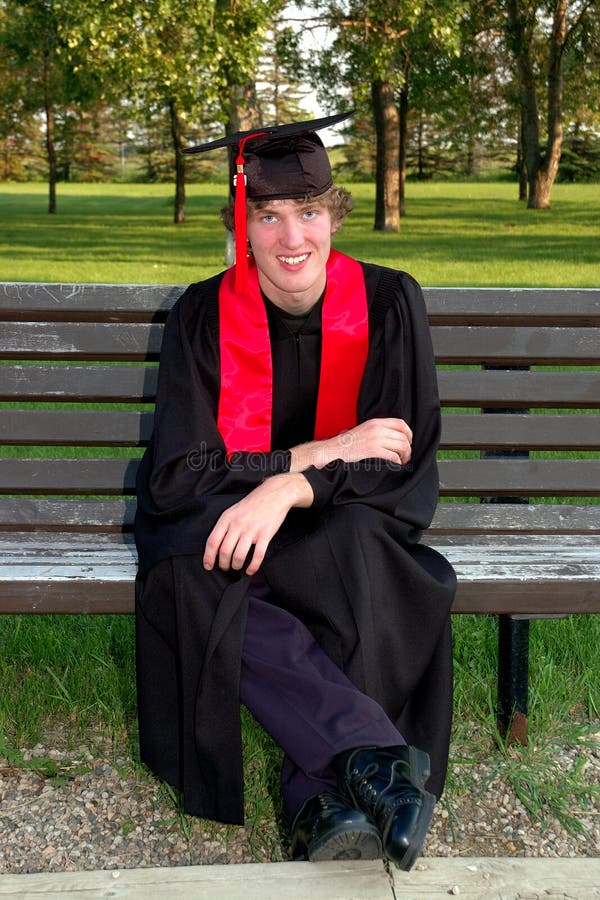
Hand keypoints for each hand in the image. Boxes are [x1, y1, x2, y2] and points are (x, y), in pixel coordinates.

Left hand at [203, 472, 312, 575]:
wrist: (274, 494)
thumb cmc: (252, 504)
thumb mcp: (233, 510)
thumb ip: (224, 526)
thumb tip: (216, 547)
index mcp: (227, 518)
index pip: (213, 541)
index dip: (208, 557)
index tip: (208, 566)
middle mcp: (238, 524)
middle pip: (224, 551)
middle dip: (223, 564)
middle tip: (225, 567)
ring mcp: (252, 529)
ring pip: (239, 556)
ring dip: (236, 566)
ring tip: (237, 567)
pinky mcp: (266, 534)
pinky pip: (257, 556)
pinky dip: (253, 566)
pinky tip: (250, 570)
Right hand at [290, 418, 412, 470]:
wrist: (334, 450)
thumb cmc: (347, 443)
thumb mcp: (364, 430)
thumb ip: (378, 430)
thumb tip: (393, 437)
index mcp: (376, 422)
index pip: (401, 423)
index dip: (409, 433)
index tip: (409, 441)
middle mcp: (377, 429)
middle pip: (403, 437)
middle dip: (408, 448)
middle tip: (405, 456)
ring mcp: (376, 439)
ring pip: (401, 447)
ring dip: (405, 456)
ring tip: (401, 462)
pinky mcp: (374, 451)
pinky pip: (394, 457)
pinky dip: (397, 462)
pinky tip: (394, 466)